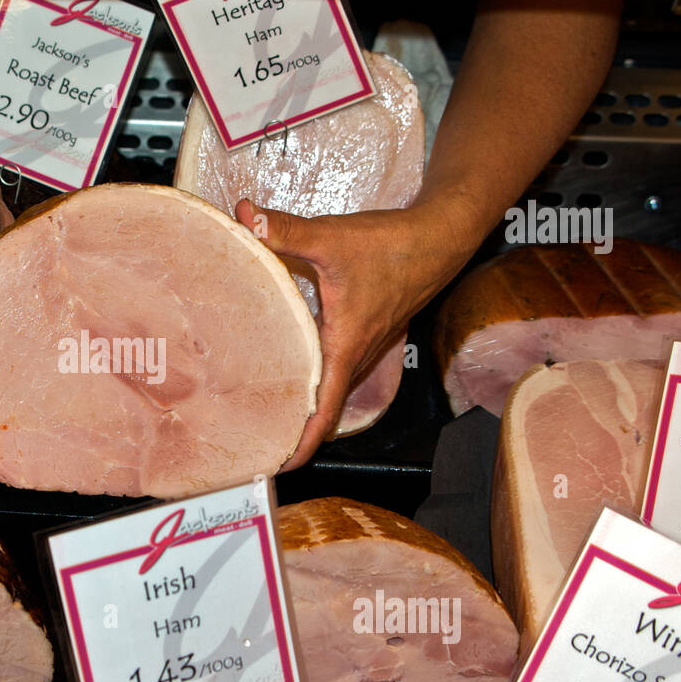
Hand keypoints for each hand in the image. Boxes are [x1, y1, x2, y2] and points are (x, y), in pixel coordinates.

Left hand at [235, 199, 468, 470]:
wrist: (439, 238)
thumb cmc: (390, 245)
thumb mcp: (330, 237)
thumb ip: (283, 230)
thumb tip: (241, 214)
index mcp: (345, 347)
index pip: (323, 412)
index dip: (302, 445)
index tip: (278, 468)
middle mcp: (356, 356)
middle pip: (324, 409)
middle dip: (294, 433)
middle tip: (256, 446)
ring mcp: (364, 347)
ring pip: (330, 388)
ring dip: (306, 407)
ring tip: (266, 417)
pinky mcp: (367, 333)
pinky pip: (337, 369)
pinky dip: (315, 381)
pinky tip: (291, 369)